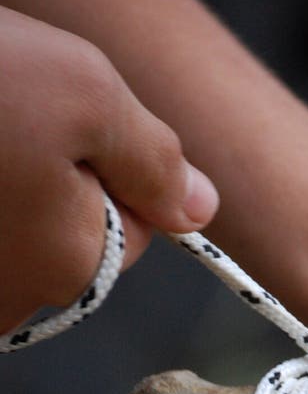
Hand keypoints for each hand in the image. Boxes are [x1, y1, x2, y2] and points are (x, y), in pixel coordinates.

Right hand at [0, 7, 218, 332]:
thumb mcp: (87, 96)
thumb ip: (156, 161)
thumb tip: (202, 211)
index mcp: (72, 265)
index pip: (135, 233)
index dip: (117, 173)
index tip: (72, 127)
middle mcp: (14, 298)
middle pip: (73, 238)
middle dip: (58, 181)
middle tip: (12, 120)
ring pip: (18, 233)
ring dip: (11, 184)